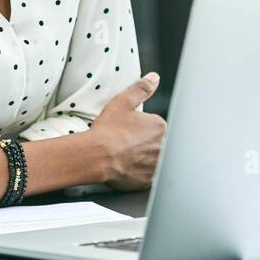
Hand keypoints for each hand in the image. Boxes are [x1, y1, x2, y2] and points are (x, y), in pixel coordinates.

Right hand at [89, 72, 166, 190]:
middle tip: (126, 145)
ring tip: (126, 157)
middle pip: (158, 144)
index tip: (130, 132)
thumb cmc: (107, 130)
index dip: (141, 129)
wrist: (96, 156)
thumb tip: (154, 78)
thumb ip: (141, 89)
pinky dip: (139, 174)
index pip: (156, 127)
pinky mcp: (148, 181)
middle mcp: (163, 146)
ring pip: (154, 161)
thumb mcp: (123, 102)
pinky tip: (127, 169)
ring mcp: (157, 165)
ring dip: (145, 159)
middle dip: (145, 144)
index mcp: (160, 126)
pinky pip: (147, 177)